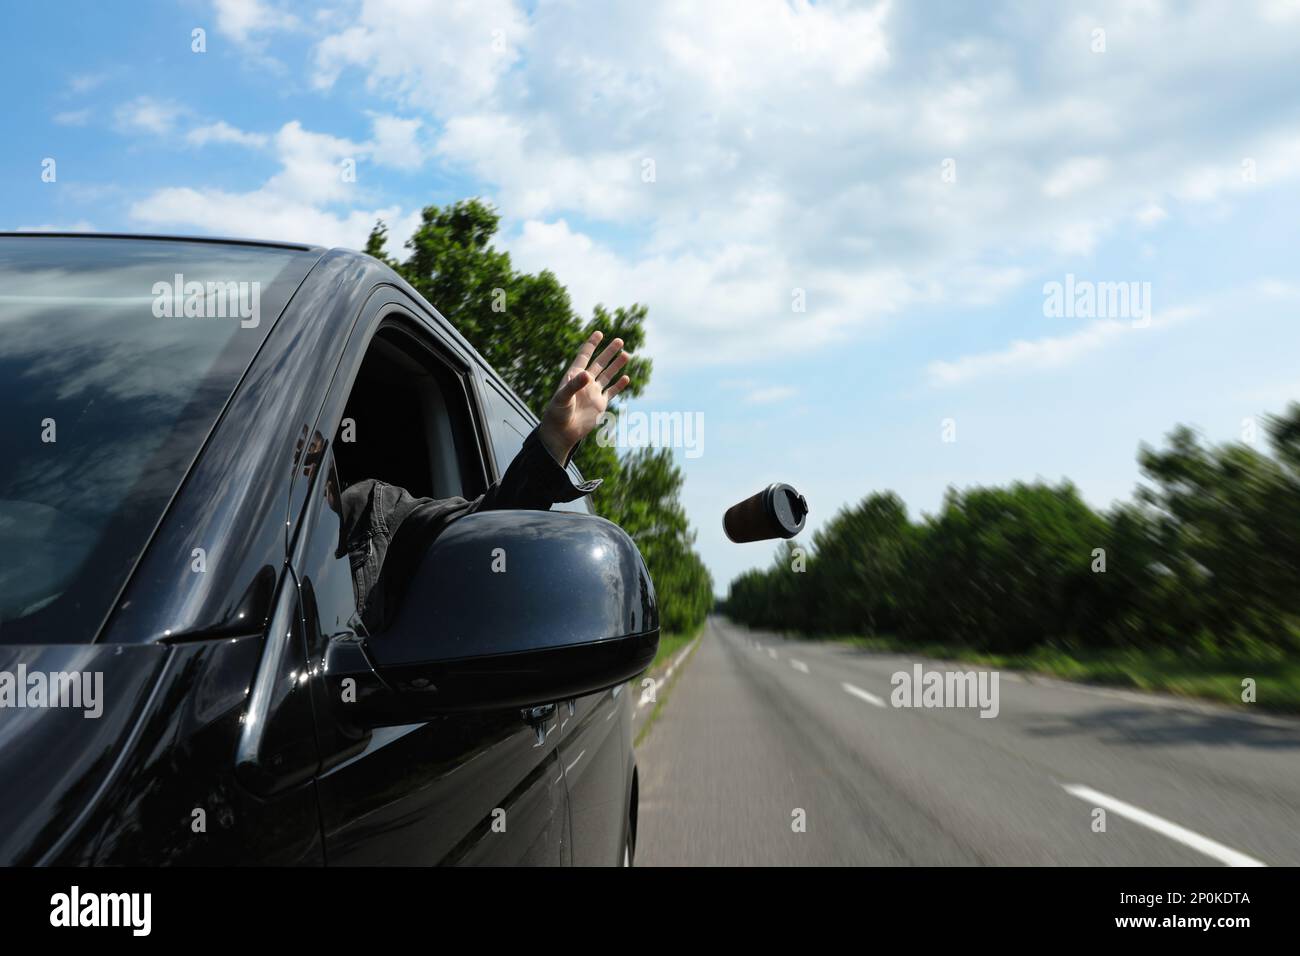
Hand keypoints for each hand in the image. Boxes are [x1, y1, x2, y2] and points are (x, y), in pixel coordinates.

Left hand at [538, 331, 630, 463]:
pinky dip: (619, 385)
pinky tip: (626, 378)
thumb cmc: (557, 413)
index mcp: (574, 376)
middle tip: (619, 341)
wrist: (562, 432)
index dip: (591, 345)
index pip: (584, 356)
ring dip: (616, 366)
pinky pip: (611, 392)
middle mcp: (585, 382)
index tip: (599, 333)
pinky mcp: (600, 404)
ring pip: (608, 375)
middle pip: (599, 363)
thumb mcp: (563, 397)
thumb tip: (588, 374)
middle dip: (609, 352)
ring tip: (626, 355)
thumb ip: (574, 385)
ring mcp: (593, 393)